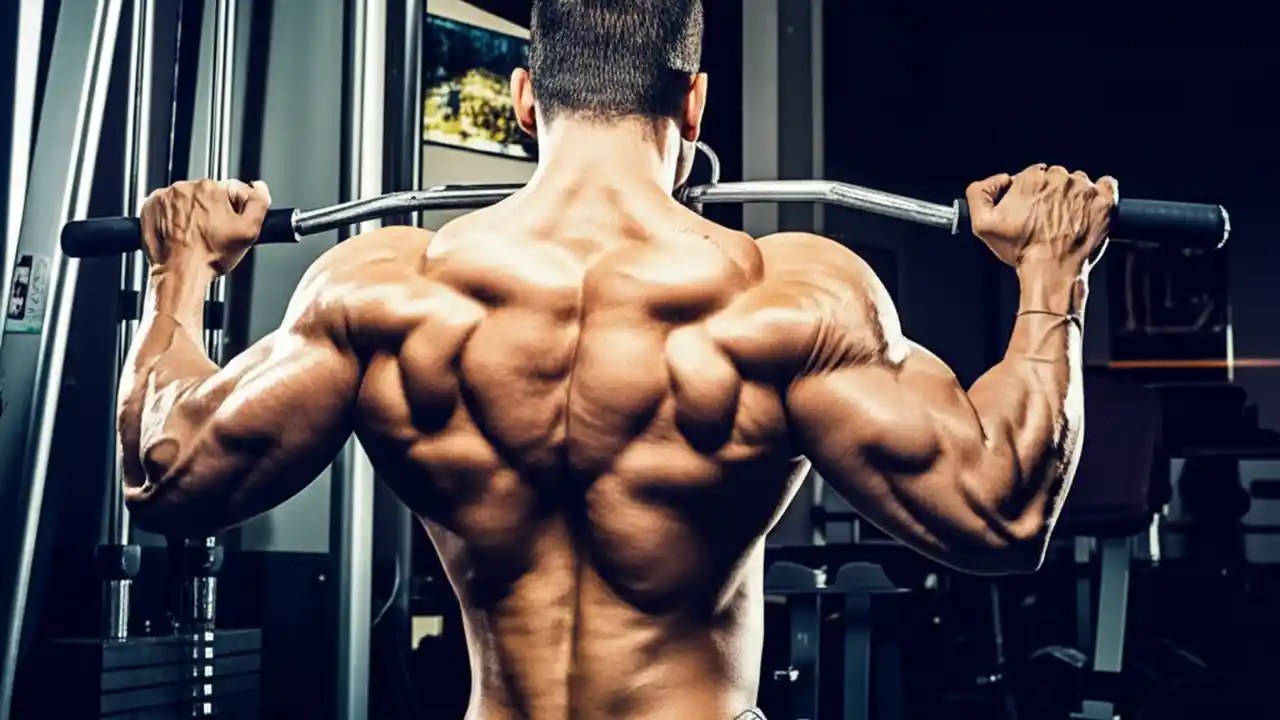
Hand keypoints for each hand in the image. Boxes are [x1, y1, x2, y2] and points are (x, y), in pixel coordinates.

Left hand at [140, 179, 271, 274]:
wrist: (180, 272)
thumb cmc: (210, 256)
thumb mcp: (249, 231)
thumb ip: (259, 203)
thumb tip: (259, 187)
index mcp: (211, 188)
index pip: (232, 189)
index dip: (236, 208)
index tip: (231, 223)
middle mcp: (186, 188)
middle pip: (207, 194)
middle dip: (212, 210)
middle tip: (213, 232)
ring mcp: (165, 196)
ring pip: (187, 199)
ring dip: (192, 212)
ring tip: (195, 234)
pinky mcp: (150, 206)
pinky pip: (166, 205)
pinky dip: (172, 216)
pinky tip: (180, 231)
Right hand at [965, 164, 1116, 273]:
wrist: (1051, 271)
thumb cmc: (1022, 250)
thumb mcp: (981, 224)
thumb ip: (978, 193)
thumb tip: (998, 180)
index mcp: (1032, 179)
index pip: (1032, 174)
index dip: (1029, 192)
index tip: (1029, 208)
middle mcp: (1060, 179)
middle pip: (1056, 177)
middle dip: (1051, 193)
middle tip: (1046, 217)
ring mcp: (1085, 189)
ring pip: (1078, 182)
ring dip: (1073, 195)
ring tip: (1065, 218)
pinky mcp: (1104, 202)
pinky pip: (1107, 185)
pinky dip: (1099, 192)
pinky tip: (1088, 207)